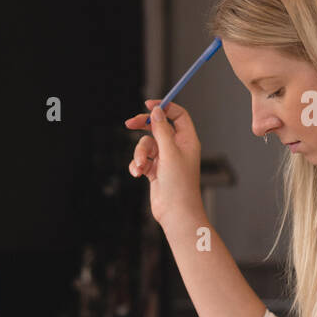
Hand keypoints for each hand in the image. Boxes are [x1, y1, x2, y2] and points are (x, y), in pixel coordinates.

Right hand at [123, 99, 204, 226]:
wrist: (175, 212)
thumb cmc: (179, 184)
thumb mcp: (169, 152)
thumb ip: (162, 130)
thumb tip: (157, 111)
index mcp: (187, 140)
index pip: (178, 116)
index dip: (164, 108)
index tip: (148, 104)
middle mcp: (177, 148)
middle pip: (158, 127)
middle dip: (143, 127)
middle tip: (129, 124)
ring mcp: (166, 159)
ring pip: (146, 145)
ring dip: (139, 153)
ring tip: (141, 165)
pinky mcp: (155, 170)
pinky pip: (142, 159)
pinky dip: (138, 164)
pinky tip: (138, 173)